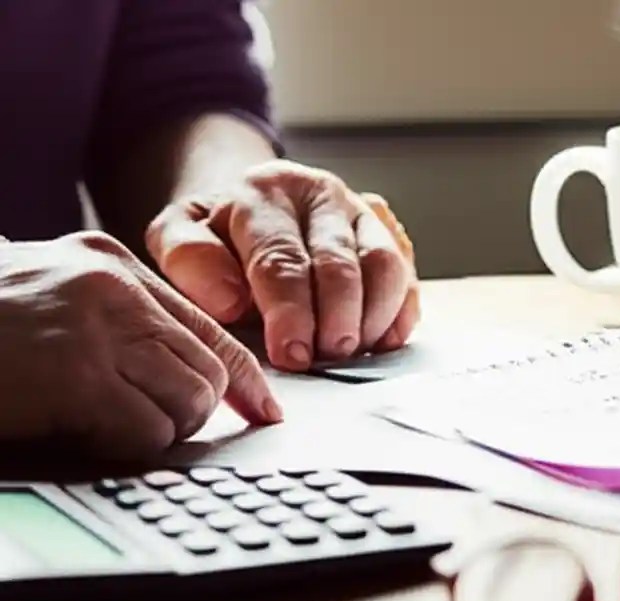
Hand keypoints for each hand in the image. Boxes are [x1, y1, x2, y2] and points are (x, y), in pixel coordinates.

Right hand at [0, 232, 279, 459]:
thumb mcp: (47, 297)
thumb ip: (115, 321)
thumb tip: (185, 373)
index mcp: (108, 262)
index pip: (207, 325)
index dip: (241, 376)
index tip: (263, 408)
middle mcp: (112, 287)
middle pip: (207, 370)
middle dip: (190, 413)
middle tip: (143, 426)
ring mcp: (94, 330)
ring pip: (188, 403)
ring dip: (157, 431)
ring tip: (101, 426)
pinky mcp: (74, 377)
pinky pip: (146, 432)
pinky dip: (126, 447)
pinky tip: (81, 434)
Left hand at [145, 160, 418, 370]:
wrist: (251, 208)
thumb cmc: (217, 237)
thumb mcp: (178, 236)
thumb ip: (189, 259)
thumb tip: (228, 300)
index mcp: (265, 192)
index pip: (282, 256)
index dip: (290, 311)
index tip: (291, 354)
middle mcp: (322, 193)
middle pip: (341, 262)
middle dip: (337, 318)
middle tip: (326, 357)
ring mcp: (362, 212)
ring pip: (386, 264)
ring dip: (373, 316)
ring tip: (351, 350)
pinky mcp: (391, 234)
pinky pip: (409, 274)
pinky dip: (401, 312)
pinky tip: (381, 339)